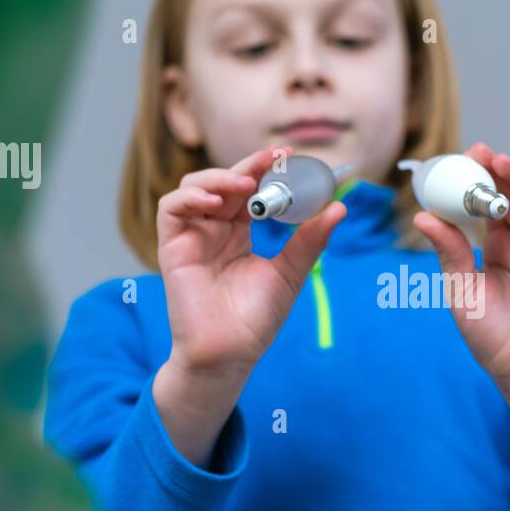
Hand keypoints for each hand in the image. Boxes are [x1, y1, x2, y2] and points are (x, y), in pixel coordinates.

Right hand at [157, 145, 346, 376]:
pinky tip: (215, 202)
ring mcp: (191, 237)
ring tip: (246, 184)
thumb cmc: (256, 319)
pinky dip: (190, 197)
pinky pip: (170, 209)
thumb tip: (339, 207)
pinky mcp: (172, 248)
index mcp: (238, 233)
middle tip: (274, 158)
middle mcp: (213, 230)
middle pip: (225, 183)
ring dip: (219, 178)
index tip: (289, 156)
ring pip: (194, 187)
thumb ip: (309, 240)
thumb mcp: (291, 273)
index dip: (265, 170)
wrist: (231, 354)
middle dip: (249, 167)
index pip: (250, 190)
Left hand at [412, 142, 509, 387]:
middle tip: (481, 153)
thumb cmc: (489, 336)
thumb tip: (423, 217)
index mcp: (495, 247)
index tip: (461, 161)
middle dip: (499, 173)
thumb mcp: (461, 290)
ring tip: (503, 164)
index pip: (486, 203)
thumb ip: (449, 252)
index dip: (477, 181)